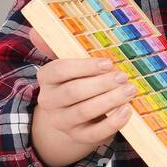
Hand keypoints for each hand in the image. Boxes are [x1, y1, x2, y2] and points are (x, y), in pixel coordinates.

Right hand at [27, 27, 134, 166]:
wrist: (72, 116)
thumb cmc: (75, 81)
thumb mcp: (69, 63)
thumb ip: (56, 46)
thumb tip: (36, 30)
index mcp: (46, 78)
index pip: (60, 70)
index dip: (84, 67)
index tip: (107, 63)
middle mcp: (50, 101)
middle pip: (73, 92)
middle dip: (101, 84)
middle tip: (123, 76)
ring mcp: (62, 121)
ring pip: (83, 112)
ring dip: (109, 101)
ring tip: (130, 90)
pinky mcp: (78, 137)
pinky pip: (94, 133)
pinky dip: (112, 123)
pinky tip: (127, 111)